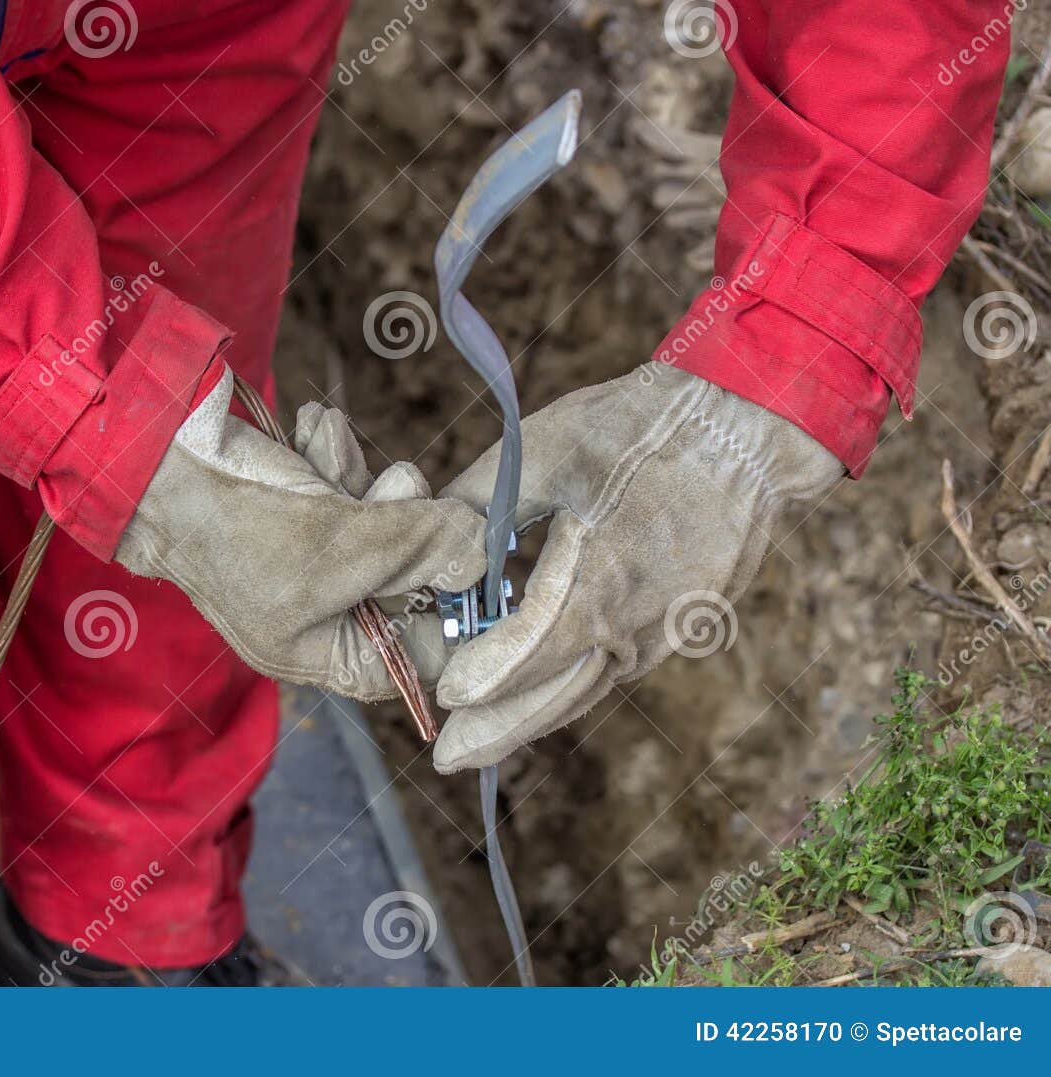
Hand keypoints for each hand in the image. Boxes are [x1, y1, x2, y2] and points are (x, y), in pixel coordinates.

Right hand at [116, 371, 486, 699]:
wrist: (159, 462)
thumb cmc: (240, 525)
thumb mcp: (345, 544)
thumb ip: (423, 548)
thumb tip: (479, 551)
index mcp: (324, 653)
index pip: (416, 658)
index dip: (452, 614)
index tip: (477, 564)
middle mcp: (321, 615)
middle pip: (406, 578)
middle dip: (403, 520)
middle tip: (397, 483)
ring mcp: (310, 560)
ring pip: (380, 522)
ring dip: (361, 475)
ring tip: (326, 447)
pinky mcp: (301, 511)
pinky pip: (345, 488)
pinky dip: (334, 456)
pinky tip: (313, 433)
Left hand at [432, 365, 842, 772]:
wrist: (750, 426)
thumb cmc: (643, 427)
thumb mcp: (547, 447)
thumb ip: (483, 499)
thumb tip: (434, 540)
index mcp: (603, 577)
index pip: (531, 654)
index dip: (485, 679)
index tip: (446, 697)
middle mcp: (638, 621)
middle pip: (558, 694)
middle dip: (499, 730)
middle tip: (448, 758)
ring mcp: (667, 629)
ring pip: (589, 688)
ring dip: (534, 714)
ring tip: (481, 740)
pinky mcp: (683, 624)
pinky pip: (617, 666)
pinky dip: (572, 685)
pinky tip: (540, 691)